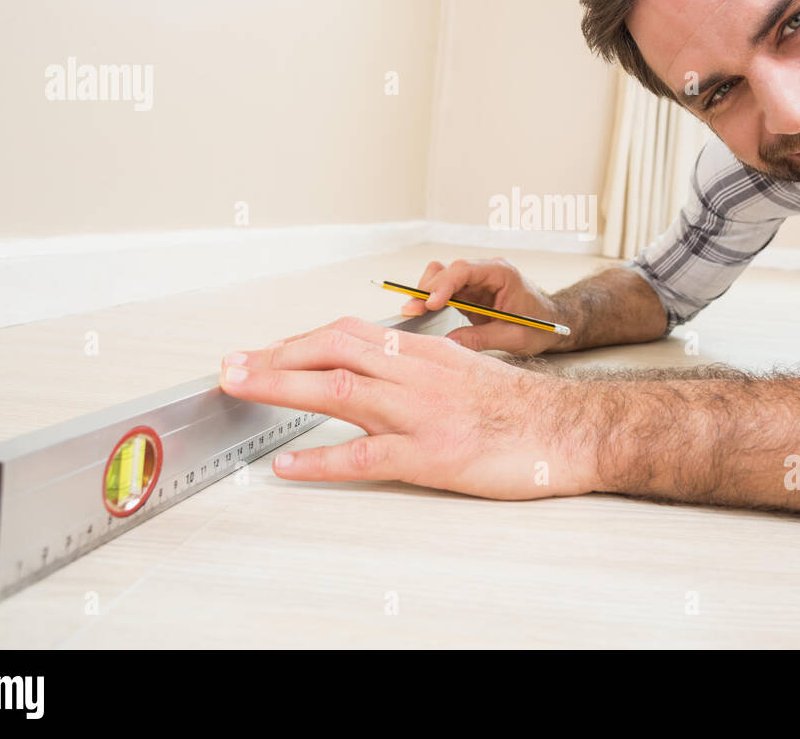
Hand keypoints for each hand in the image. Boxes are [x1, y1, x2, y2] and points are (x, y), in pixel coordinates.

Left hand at [218, 316, 597, 497]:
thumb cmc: (521, 407)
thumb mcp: (464, 369)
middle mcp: (416, 374)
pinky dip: (319, 459)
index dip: (297, 341)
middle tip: (230, 365)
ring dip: (281, 386)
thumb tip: (374, 368)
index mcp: (422, 353)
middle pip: (332, 350)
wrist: (569, 430)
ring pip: (338, 390)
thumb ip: (418, 367)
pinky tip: (287, 465)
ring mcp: (421, 413)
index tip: (263, 351)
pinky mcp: (430, 456)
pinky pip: (364, 455)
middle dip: (274, 355)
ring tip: (239, 389)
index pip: (346, 334)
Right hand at [394, 257, 570, 355]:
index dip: (443, 285)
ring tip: (413, 312)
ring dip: (426, 293)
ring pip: (442, 277)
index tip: (430, 304)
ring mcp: (477, 281)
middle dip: (427, 290)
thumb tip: (450, 343)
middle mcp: (486, 271)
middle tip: (411, 311)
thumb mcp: (514, 336)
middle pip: (447, 270)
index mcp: (501, 273)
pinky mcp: (470, 293)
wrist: (553, 323)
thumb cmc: (541, 326)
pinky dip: (432, 301)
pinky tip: (423, 314)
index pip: (464, 270)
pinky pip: (445, 291)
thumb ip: (482, 339)